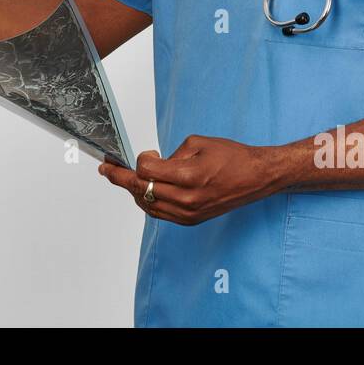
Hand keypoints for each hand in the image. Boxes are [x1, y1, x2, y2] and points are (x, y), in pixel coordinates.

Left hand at [98, 135, 283, 224]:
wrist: (256, 178)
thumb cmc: (231, 157)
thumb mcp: (198, 143)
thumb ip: (170, 155)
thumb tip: (153, 164)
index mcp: (189, 176)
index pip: (146, 171)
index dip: (140, 159)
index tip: (144, 152)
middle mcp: (187, 199)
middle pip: (141, 190)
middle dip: (120, 177)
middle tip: (107, 168)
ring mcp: (188, 213)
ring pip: (146, 204)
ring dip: (132, 191)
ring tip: (122, 178)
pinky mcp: (191, 220)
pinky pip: (159, 213)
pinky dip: (146, 201)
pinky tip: (142, 190)